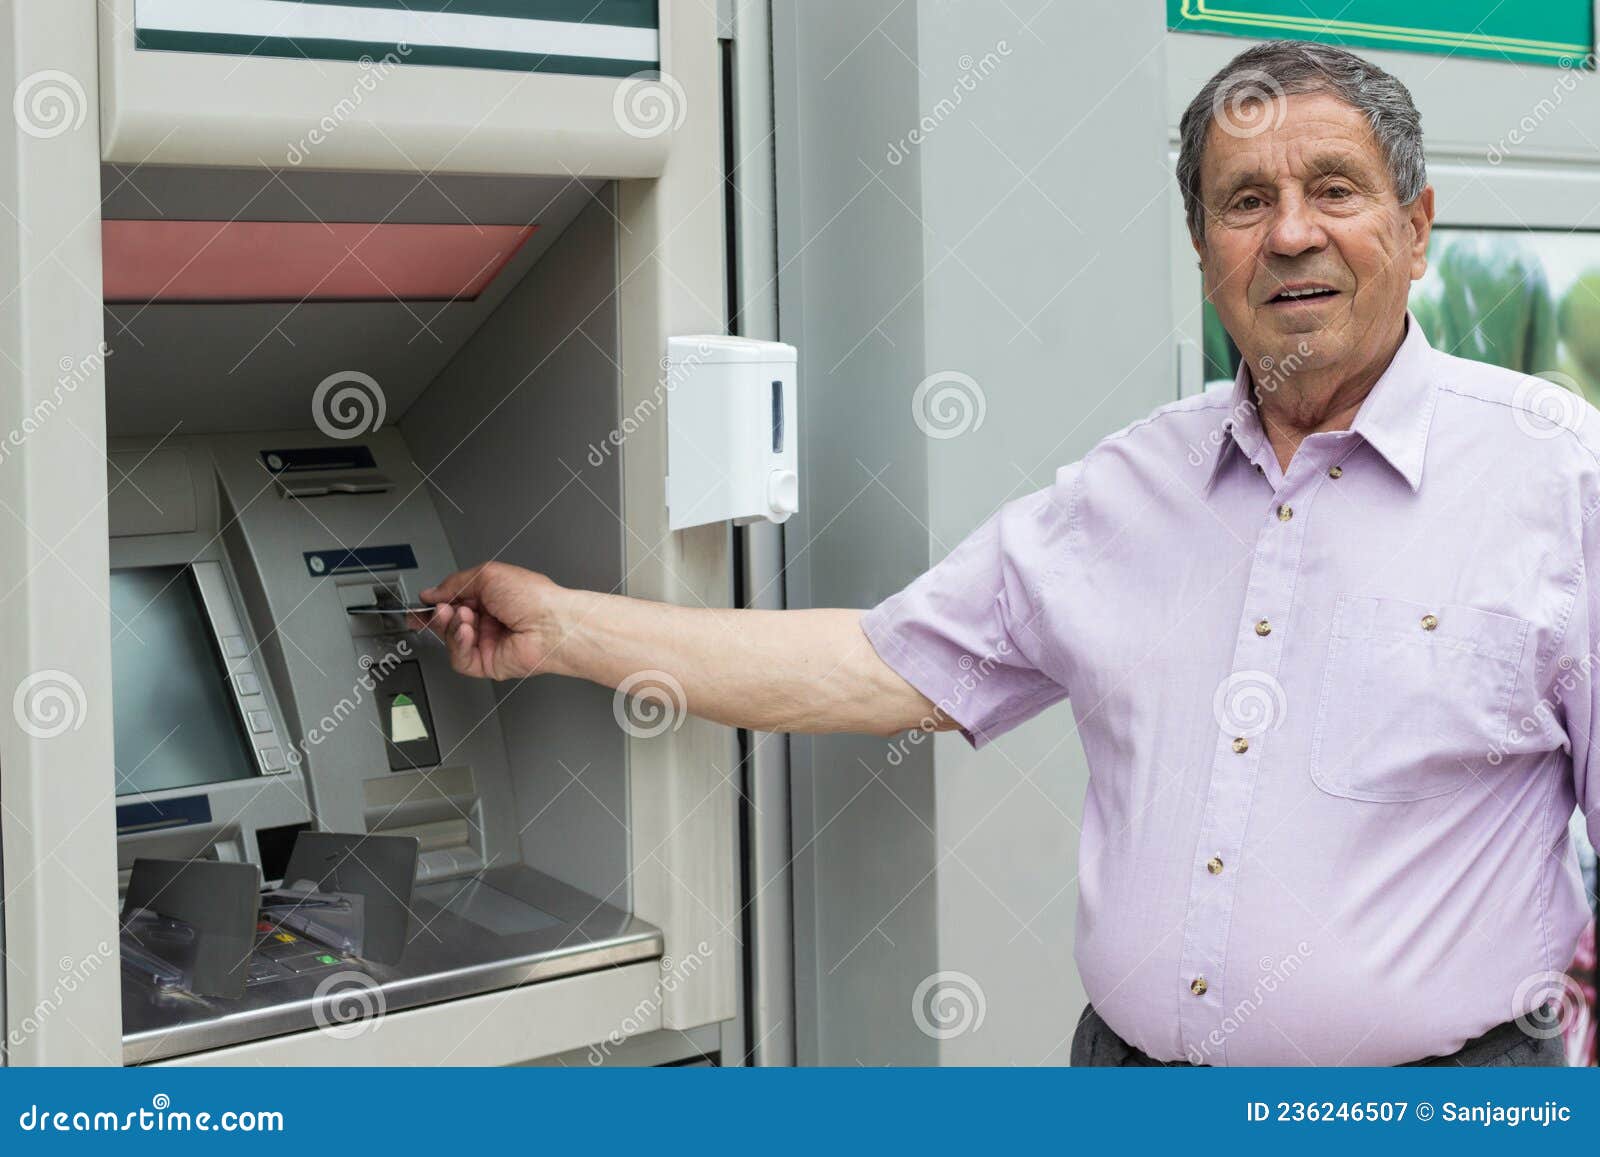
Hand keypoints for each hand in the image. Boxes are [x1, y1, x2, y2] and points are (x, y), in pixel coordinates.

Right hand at [412, 561, 563, 679]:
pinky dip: (457, 644)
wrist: (552, 625)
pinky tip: (465, 632)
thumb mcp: (487, 574)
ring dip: (450, 626)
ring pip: (452, 640)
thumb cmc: (534, 597)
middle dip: (440, 614)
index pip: (455, 601)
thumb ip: (455, 583)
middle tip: (442, 608)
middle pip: (449, 622)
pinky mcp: (488, 663)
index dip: (437, 602)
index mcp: (491, 597)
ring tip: (461, 615)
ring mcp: (488, 643)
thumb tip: (432, 592)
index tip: (423, 602)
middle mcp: (489, 620)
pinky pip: (460, 659)